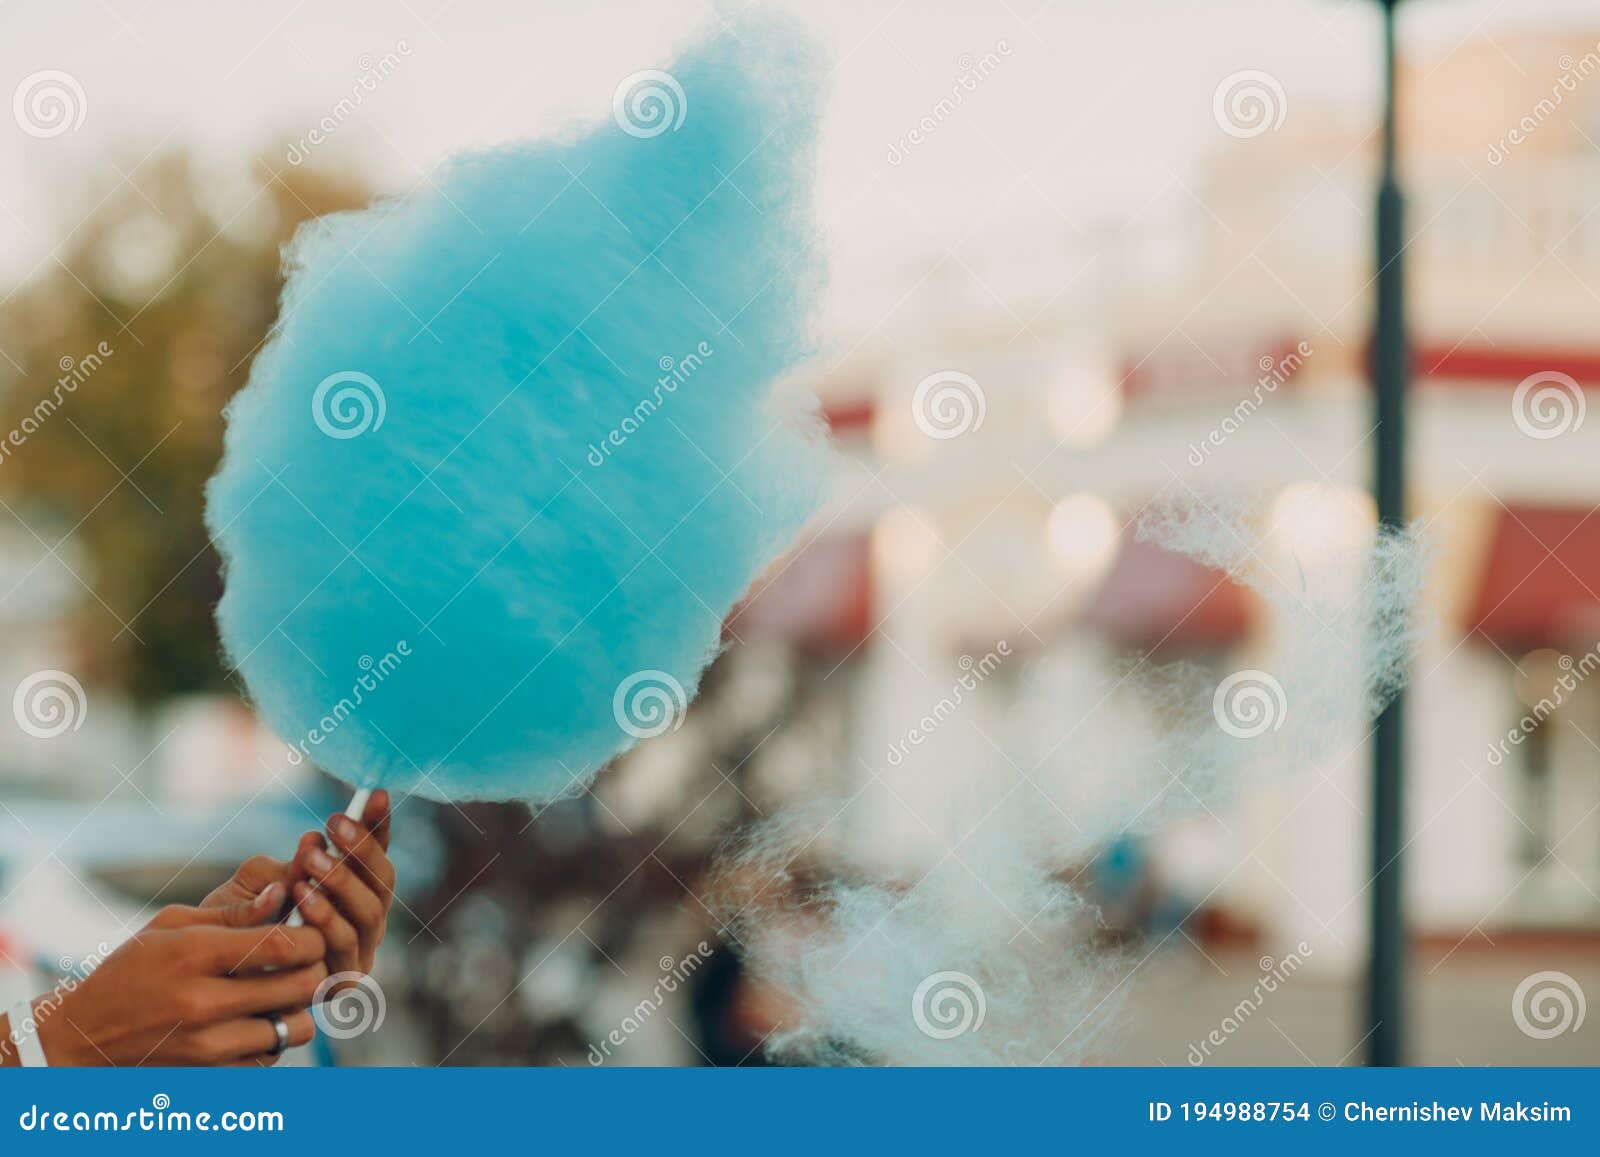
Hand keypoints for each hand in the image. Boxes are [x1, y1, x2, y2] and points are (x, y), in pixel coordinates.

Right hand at [18, 892, 326, 1066]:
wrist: (85, 1038)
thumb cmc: (132, 970)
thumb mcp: (171, 925)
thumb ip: (234, 912)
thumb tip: (285, 892)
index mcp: (193, 956)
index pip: (282, 945)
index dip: (311, 936)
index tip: (309, 932)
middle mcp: (203, 1004)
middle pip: (301, 986)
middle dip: (314, 967)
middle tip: (304, 961)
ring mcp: (208, 1047)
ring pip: (295, 1028)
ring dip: (298, 1008)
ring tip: (281, 993)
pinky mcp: (211, 1077)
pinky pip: (273, 1058)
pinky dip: (274, 1039)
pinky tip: (257, 1021)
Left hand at [203, 791, 394, 982]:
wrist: (209, 979)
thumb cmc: (236, 925)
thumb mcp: (258, 882)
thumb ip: (288, 864)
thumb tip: (313, 842)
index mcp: (354, 894)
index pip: (375, 856)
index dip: (378, 825)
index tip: (373, 792)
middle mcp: (365, 923)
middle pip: (384, 882)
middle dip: (362, 850)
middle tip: (334, 823)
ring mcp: (358, 953)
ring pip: (370, 912)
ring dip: (342, 881)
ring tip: (312, 858)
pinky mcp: (341, 981)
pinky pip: (343, 943)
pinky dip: (327, 916)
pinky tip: (303, 893)